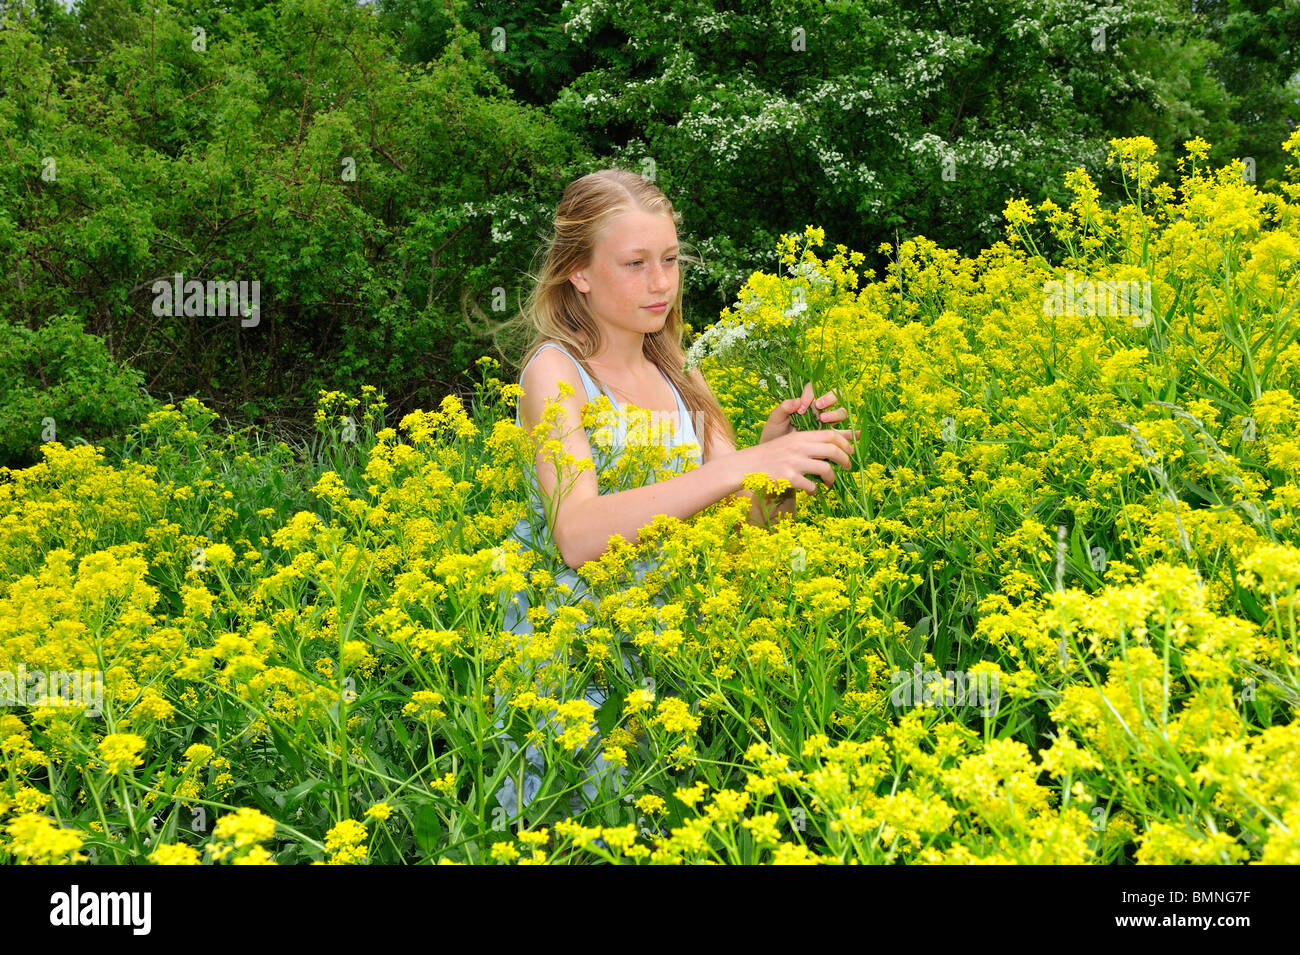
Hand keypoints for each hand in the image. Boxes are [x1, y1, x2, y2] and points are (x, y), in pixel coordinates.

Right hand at [738, 422, 860, 496]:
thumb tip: (832, 447)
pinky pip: (811, 486)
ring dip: (832, 478)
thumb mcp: (788, 442)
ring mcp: (794, 463)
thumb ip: (807, 443)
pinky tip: (811, 491)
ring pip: (825, 469)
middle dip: (845, 460)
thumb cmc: (770, 455)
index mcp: (799, 437)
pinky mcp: (788, 478)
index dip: (844, 442)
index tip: (850, 451)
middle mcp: (798, 447)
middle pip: (832, 450)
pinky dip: (814, 490)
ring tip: (830, 483)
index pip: (830, 434)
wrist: (746, 466)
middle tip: (847, 467)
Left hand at [759, 383, 851, 444]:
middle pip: (832, 397)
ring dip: (835, 414)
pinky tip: (857, 435)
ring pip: (840, 412)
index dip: (810, 394)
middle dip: (828, 399)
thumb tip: (796, 401)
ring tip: (824, 420)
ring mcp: (826, 423)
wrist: (775, 456)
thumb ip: (783, 408)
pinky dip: (852, 434)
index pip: (814, 389)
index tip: (801, 407)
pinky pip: (844, 434)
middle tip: (818, 409)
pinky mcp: (829, 438)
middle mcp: (818, 410)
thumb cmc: (774, 434)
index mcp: (805, 402)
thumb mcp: (774, 420)